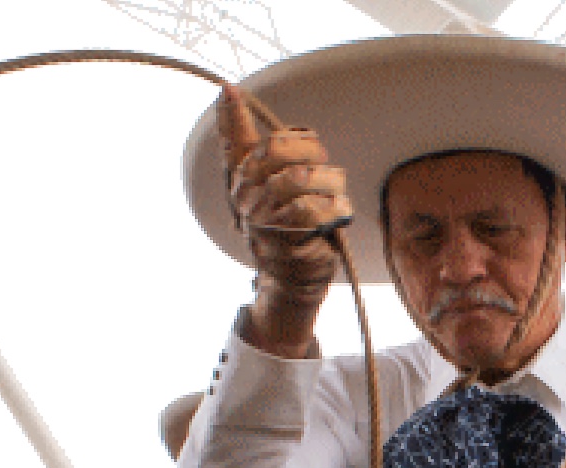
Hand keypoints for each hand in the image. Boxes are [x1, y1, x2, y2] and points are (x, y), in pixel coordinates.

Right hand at [218, 85, 351, 357]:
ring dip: (332, 187)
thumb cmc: (294, 228)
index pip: (236, 142)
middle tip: (324, 173)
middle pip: (281, 149)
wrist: (295, 280)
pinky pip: (314, 209)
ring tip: (334, 201)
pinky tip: (336, 218)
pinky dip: (335, 210)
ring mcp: (262, 216)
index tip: (229, 90)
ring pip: (303, 178)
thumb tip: (228, 94)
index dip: (232, 116)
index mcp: (245, 178)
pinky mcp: (283, 236)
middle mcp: (247, 195)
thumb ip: (265, 146)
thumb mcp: (281, 184)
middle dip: (314, 154)